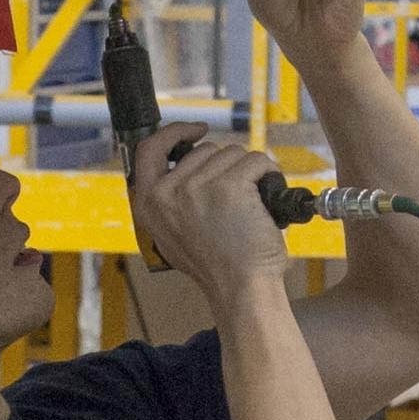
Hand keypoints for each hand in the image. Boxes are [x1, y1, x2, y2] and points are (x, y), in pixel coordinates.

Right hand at [132, 125, 290, 293]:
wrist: (241, 289)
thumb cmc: (217, 268)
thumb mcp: (173, 235)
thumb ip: (172, 202)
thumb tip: (186, 167)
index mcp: (149, 204)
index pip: (149, 149)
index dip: (174, 134)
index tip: (196, 131)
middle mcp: (168, 192)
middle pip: (205, 150)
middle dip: (227, 167)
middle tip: (238, 201)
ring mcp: (198, 186)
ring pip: (233, 154)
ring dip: (249, 173)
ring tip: (251, 207)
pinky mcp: (229, 185)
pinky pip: (256, 161)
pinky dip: (269, 175)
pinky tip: (267, 201)